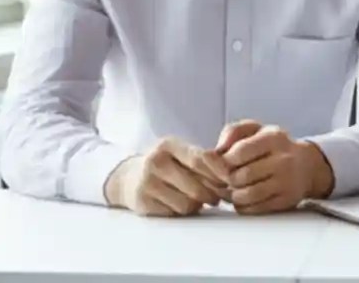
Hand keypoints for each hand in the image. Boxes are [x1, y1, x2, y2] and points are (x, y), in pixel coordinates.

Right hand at [103, 137, 228, 216]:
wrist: (127, 178)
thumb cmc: (164, 165)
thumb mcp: (179, 153)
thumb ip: (202, 159)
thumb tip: (231, 173)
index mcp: (168, 145)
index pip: (201, 159)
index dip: (220, 170)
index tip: (231, 179)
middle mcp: (156, 162)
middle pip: (196, 184)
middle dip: (213, 193)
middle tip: (219, 197)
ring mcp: (147, 183)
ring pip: (187, 202)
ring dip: (198, 204)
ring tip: (199, 199)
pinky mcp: (143, 202)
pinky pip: (175, 212)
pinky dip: (183, 211)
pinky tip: (182, 203)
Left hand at [216, 120, 333, 214]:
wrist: (307, 165)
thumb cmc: (273, 146)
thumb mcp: (256, 129)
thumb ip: (232, 132)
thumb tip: (214, 153)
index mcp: (274, 138)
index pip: (240, 152)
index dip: (223, 160)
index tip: (220, 163)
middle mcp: (283, 160)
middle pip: (241, 176)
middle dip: (226, 179)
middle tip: (224, 178)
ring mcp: (286, 182)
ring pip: (247, 195)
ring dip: (232, 195)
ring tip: (232, 189)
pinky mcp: (286, 201)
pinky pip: (255, 209)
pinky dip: (242, 206)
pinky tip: (243, 198)